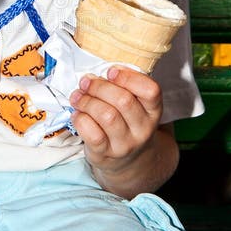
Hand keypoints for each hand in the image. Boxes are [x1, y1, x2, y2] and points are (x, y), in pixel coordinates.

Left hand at [70, 66, 176, 196]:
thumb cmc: (126, 124)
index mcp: (153, 111)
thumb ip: (125, 88)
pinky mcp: (105, 154)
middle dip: (100, 86)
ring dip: (87, 101)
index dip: (128, 77)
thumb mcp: (135, 106)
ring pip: (106, 115)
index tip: (110, 71)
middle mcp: (143, 129)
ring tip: (77, 96)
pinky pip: (92, 134)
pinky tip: (77, 114)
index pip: (151, 90)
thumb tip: (97, 69)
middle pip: (123, 101)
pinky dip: (81, 119)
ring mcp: (125, 144)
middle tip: (86, 81)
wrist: (128, 162)